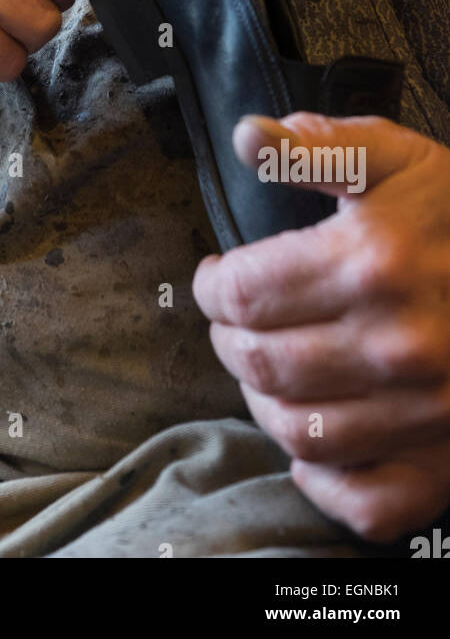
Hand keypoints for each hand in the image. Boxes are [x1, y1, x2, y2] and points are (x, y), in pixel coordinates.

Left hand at [192, 111, 449, 542]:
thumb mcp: (400, 159)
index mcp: (372, 264)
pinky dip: (325, 484)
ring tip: (264, 369)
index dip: (212, 284)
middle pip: (260, 361)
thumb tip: (248, 137)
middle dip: (228, 338)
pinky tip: (312, 447)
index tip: (215, 276)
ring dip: (262, 401)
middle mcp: (395, 345)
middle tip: (232, 320)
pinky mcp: (446, 459)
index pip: (244, 291)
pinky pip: (367, 502)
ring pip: (297, 431)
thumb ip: (320, 148)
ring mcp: (423, 411)